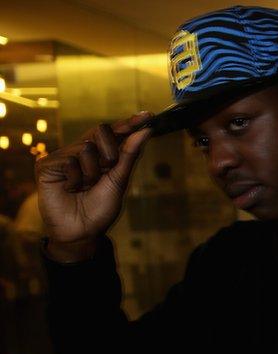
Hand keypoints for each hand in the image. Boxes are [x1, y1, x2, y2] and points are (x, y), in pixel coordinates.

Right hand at [35, 112, 152, 260]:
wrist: (82, 232)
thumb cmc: (100, 209)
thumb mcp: (119, 180)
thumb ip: (129, 155)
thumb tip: (146, 130)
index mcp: (100, 155)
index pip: (114, 133)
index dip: (129, 123)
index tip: (148, 116)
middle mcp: (81, 151)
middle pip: (101, 131)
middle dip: (110, 154)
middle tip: (104, 174)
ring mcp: (63, 157)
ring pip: (86, 147)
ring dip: (92, 172)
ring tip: (84, 187)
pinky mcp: (47, 165)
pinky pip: (69, 161)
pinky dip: (75, 179)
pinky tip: (69, 190)